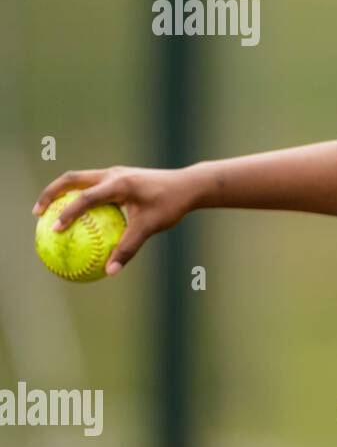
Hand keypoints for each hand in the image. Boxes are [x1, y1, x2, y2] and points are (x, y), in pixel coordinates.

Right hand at [32, 166, 199, 274]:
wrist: (189, 185)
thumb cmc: (171, 204)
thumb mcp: (150, 227)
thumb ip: (129, 248)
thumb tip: (110, 272)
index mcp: (119, 184)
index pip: (86, 197)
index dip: (68, 213)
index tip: (55, 229)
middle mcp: (112, 175)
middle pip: (71, 179)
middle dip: (51, 194)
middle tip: (37, 214)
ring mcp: (114, 174)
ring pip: (79, 180)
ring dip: (62, 193)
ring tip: (48, 214)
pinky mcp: (118, 178)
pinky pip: (92, 186)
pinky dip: (79, 198)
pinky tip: (77, 217)